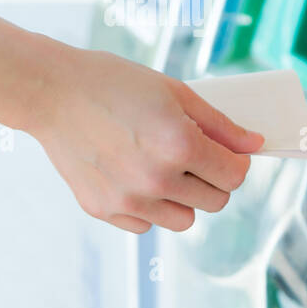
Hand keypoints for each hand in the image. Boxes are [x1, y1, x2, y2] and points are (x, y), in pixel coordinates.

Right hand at [29, 47, 263, 233]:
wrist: (52, 93)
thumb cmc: (113, 83)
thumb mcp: (175, 92)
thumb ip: (219, 124)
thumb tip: (254, 145)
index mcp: (179, 145)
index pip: (235, 175)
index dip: (235, 161)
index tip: (224, 151)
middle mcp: (157, 179)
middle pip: (216, 201)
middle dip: (212, 179)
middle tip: (191, 154)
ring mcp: (129, 200)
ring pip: (184, 219)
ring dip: (183, 197)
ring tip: (161, 166)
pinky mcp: (104, 210)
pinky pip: (146, 224)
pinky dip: (148, 206)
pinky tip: (132, 174)